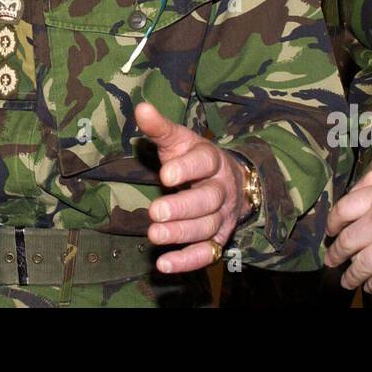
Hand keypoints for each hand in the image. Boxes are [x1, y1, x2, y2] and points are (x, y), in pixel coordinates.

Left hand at [136, 102, 247, 274]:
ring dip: (181, 234)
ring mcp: (222, 215)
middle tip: (154, 213)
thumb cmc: (194, 158)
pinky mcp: (219, 238)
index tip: (165, 175)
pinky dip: (189, 261)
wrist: (231, 180)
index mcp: (211, 159)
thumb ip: (160, 127)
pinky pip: (208, 253)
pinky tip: (165, 264)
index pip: (204, 162)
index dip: (186, 169)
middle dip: (182, 207)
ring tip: (154, 235)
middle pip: (207, 199)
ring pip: (207, 226)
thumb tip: (141, 107)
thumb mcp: (179, 140)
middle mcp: (221, 188)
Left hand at [324, 177, 371, 293]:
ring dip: (351, 275)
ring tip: (347, 281)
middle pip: (347, 239)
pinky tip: (370, 287)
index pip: (344, 208)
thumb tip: (369, 220)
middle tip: (331, 260)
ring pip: (360, 265)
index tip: (330, 232)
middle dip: (336, 253)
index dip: (333, 223)